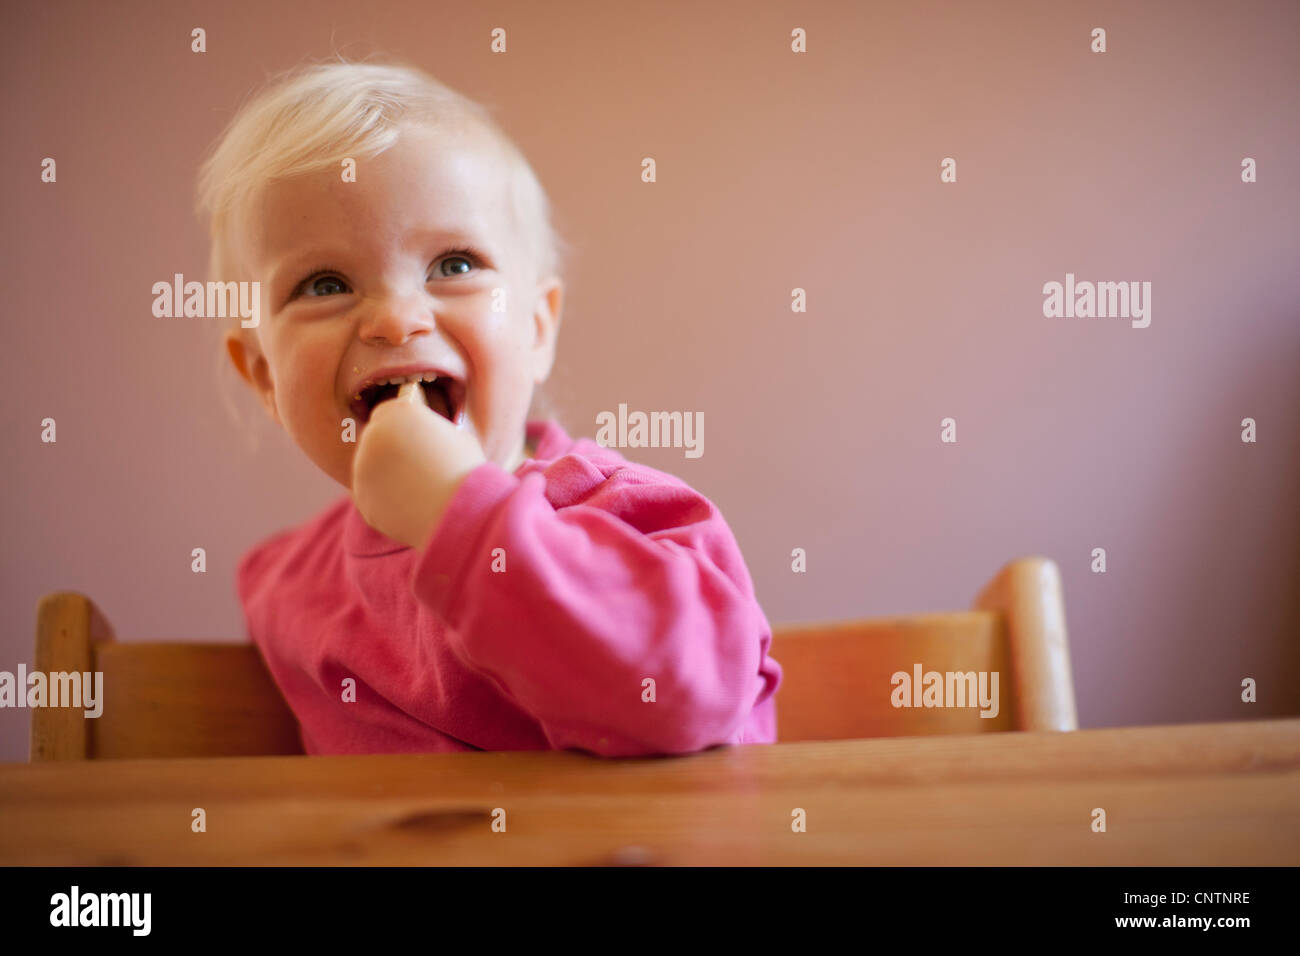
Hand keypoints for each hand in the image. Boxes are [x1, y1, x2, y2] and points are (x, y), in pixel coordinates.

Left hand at [351, 383, 486, 548]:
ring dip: (388, 476)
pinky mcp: (362, 498)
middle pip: (377, 440)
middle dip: (392, 450)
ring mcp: (363, 469)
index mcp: (397, 413)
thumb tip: (425, 443)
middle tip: (418, 465)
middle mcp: (372, 437)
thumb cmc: (465, 471)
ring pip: (372, 470)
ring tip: (418, 490)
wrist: (458, 510)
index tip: (412, 435)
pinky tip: (409, 506)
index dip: (402, 426)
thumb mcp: (455, 437)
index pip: (388, 412)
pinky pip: (373, 496)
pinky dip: (386, 501)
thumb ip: (430, 436)